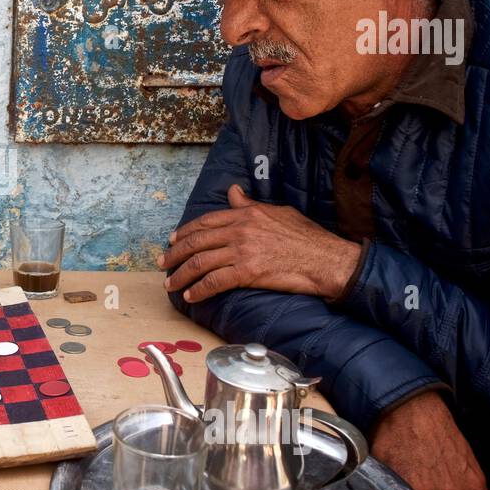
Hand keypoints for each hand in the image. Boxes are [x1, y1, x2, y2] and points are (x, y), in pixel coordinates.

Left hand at [157, 183, 360, 302]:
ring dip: (181, 275)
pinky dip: (198, 290)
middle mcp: (239, 231)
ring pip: (200, 263)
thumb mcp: (278, 212)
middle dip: (175, 254)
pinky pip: (214, 282)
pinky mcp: (248, 272)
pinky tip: (191, 296)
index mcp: (246, 215)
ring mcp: (242, 251)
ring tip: (171, 284)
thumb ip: (251, 205)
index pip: (205, 222)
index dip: (185, 232)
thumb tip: (233, 192)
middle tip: (163, 263)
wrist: (326, 259)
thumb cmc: (307, 237)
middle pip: (196, 241)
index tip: (173, 240)